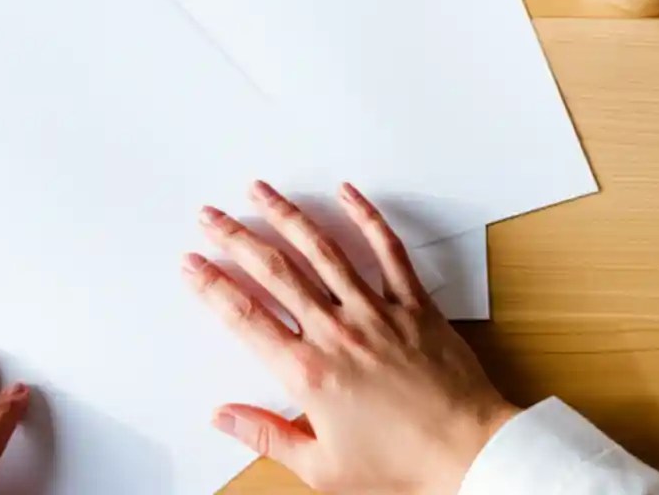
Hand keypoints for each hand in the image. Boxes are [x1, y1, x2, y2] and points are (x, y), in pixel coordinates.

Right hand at [184, 181, 519, 494]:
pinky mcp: (413, 304)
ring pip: (322, 250)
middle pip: (274, 271)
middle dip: (236, 237)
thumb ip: (266, 435)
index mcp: (309, 372)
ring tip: (261, 191)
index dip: (212, 285)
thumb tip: (222, 416)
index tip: (191, 263)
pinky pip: (388, 250)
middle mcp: (337, 332)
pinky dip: (367, 217)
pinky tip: (347, 192)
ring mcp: (376, 312)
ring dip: (287, 215)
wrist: (467, 451)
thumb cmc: (400, 464)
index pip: (245, 317)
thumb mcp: (321, 467)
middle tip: (211, 216)